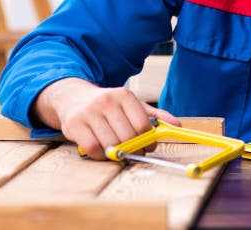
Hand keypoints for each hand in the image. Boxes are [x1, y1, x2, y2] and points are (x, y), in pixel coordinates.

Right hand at [33, 77, 180, 159]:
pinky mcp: (75, 124)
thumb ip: (154, 116)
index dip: (147, 141)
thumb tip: (177, 125)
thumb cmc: (108, 106)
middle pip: (128, 137)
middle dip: (133, 149)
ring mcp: (89, 112)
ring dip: (116, 153)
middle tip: (132, 151)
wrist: (73, 97)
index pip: (143, 125)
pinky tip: (102, 150)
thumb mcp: (132, 106)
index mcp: (124, 95)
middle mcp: (106, 101)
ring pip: (111, 144)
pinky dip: (100, 155)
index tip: (146, 145)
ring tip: (117, 150)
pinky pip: (93, 148)